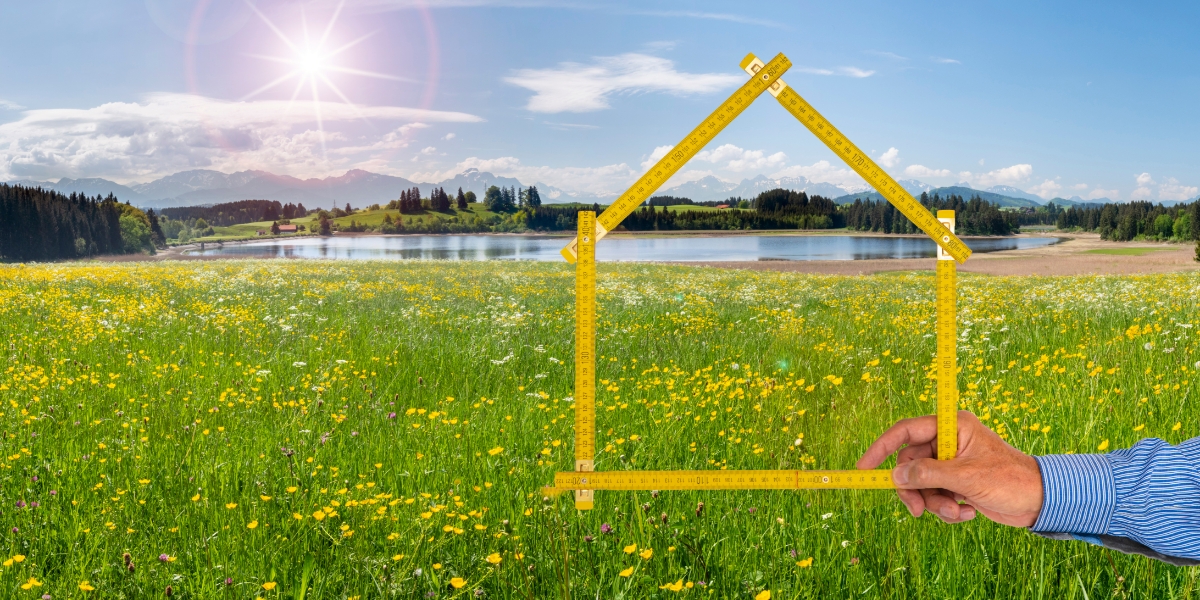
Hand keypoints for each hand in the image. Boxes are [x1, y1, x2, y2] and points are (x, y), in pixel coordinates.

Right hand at [856, 410, 1043, 526]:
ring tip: (956, 511)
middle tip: (918, 511)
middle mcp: (948, 441)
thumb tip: (896, 476)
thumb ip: (928, 474)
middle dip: (916, 490)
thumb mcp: (966, 477)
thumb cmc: (1010, 480)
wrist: (1040, 502)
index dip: (881, 448)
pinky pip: (934, 495)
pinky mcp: (956, 481)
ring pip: (921, 484)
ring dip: (935, 503)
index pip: (905, 431)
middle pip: (910, 464)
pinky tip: (967, 512)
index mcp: (951, 426)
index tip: (863, 468)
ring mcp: (951, 462)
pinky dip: (946, 508)